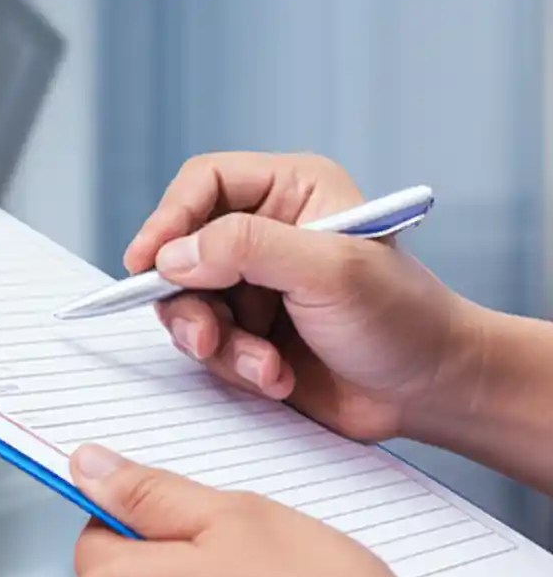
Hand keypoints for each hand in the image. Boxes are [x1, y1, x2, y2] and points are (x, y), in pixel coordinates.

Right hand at [127, 152, 482, 440]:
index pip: (204, 183)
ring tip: (261, 364)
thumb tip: (172, 255)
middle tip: (204, 336)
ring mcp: (254, 285)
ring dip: (215, 343)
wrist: (431, 392)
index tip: (145, 262)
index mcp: (291, 192)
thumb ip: (247, 248)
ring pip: (186, 303)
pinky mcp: (248, 333)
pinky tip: (274, 376)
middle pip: (181, 249)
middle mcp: (266, 233)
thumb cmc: (403, 319)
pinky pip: (206, 345)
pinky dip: (232, 366)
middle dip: (188, 300)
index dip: (168, 218)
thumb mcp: (329, 271)